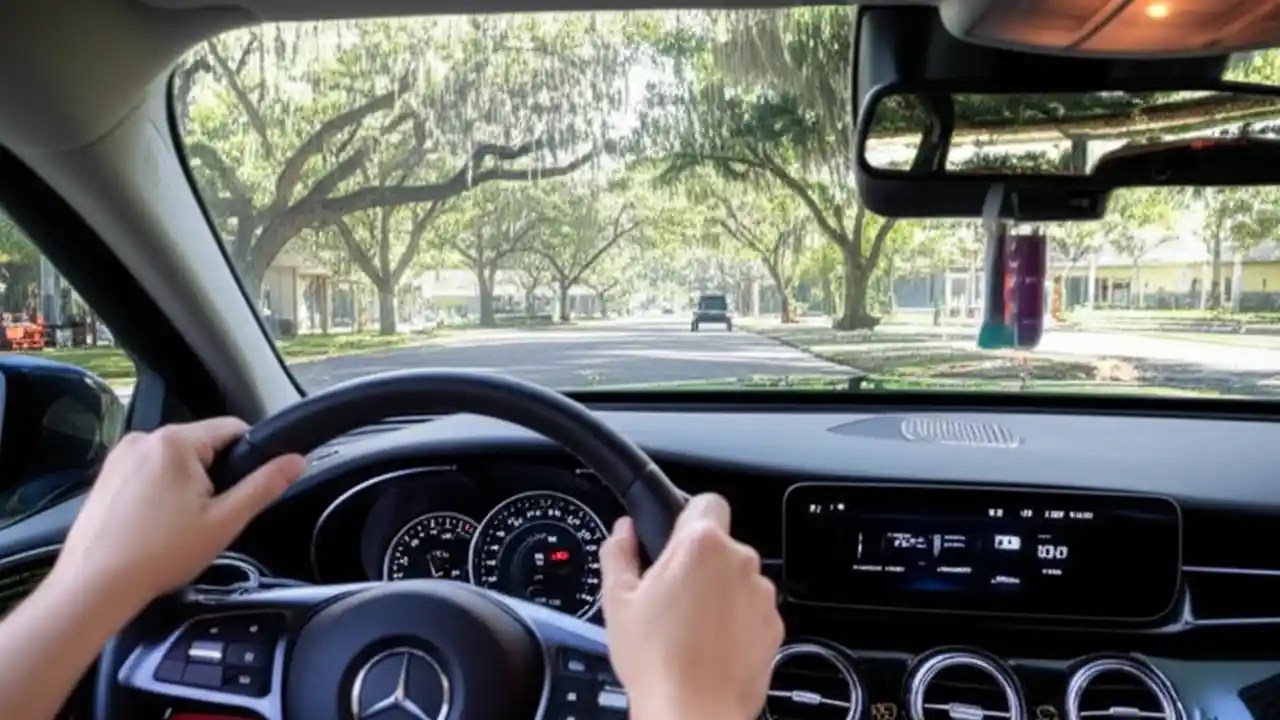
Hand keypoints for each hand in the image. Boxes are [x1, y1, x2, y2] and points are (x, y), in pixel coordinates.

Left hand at [52, 418, 305, 611]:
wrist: (94, 586)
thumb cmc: (159, 554)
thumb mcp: (225, 521)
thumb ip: (264, 486)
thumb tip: (296, 460)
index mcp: (176, 442)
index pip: (233, 428)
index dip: (250, 457)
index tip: (244, 491)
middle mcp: (144, 439)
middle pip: (202, 445)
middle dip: (214, 476)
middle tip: (209, 518)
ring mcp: (120, 457)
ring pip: (175, 462)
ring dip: (186, 486)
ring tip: (179, 527)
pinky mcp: (106, 477)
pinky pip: (148, 473)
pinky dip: (160, 494)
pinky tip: (155, 527)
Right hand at [600, 494, 783, 719]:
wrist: (693, 713)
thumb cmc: (657, 661)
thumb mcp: (618, 601)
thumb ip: (619, 554)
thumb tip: (622, 532)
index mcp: (701, 545)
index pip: (705, 501)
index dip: (687, 517)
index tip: (674, 539)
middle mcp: (740, 562)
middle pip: (720, 545)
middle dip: (698, 563)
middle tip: (670, 595)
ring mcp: (762, 596)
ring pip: (737, 579)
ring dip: (719, 593)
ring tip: (688, 627)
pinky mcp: (774, 626)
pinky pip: (752, 610)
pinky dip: (736, 621)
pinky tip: (709, 645)